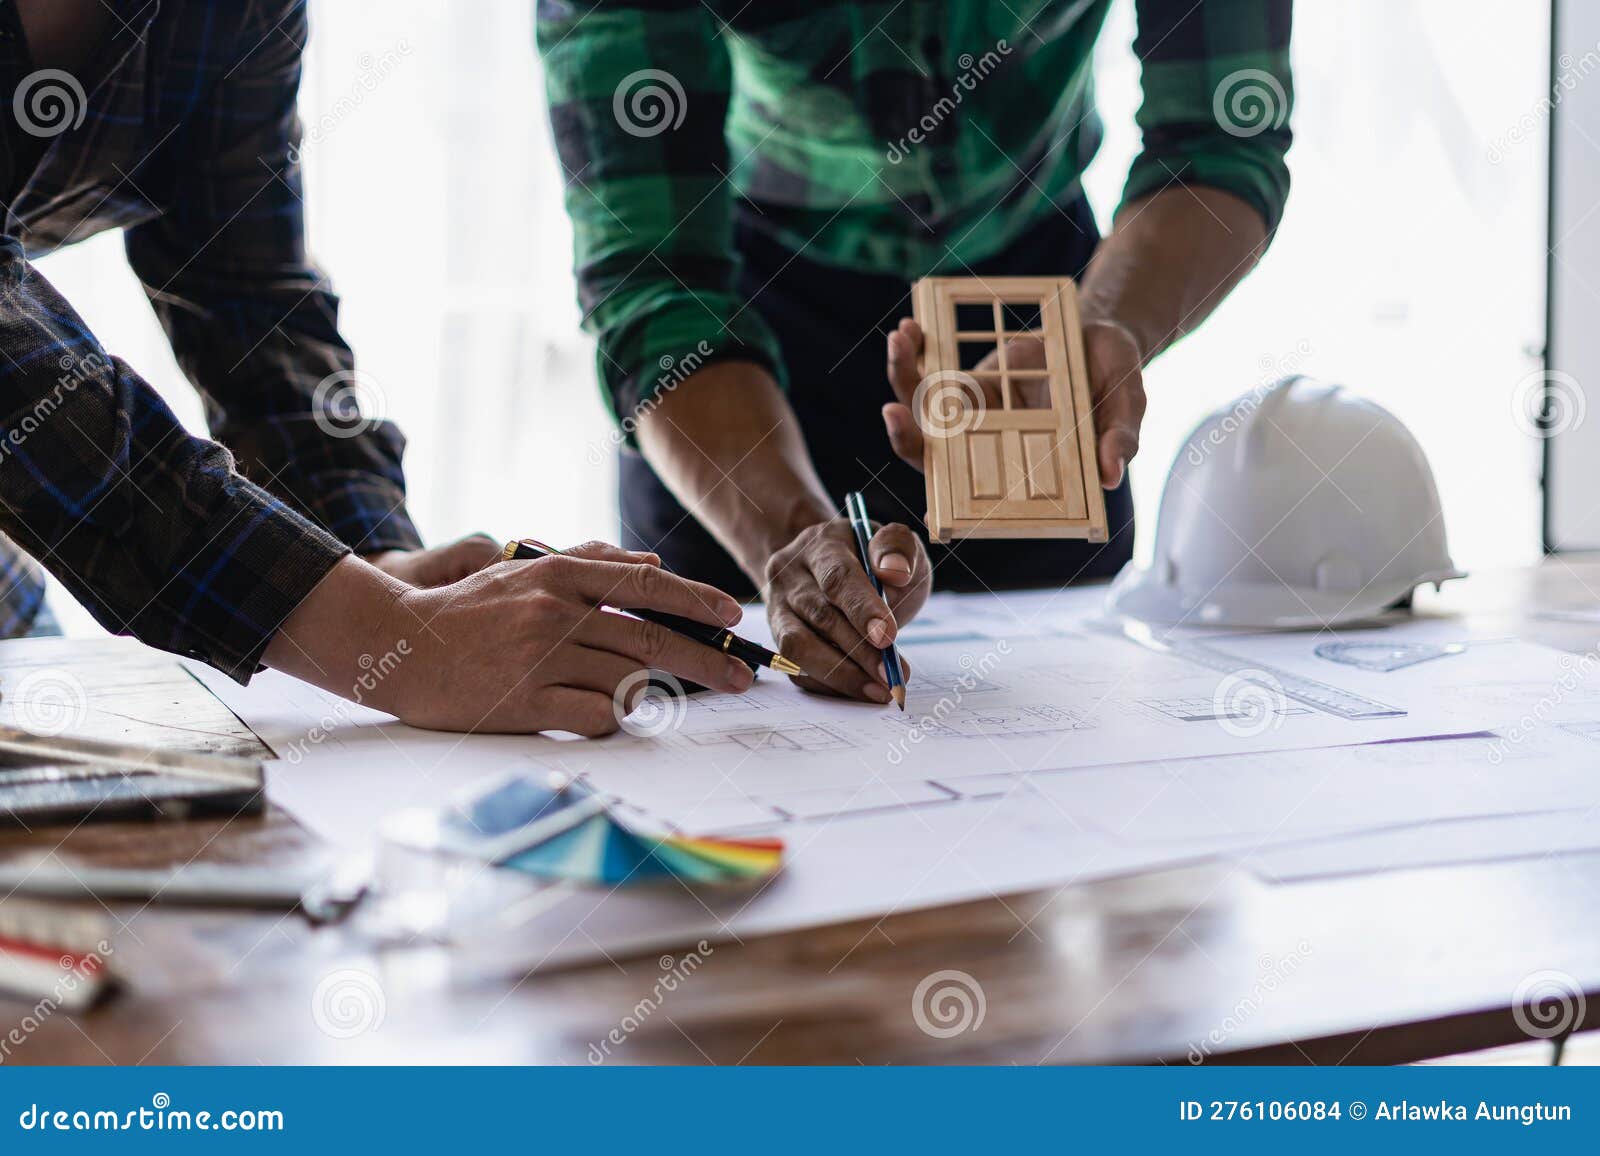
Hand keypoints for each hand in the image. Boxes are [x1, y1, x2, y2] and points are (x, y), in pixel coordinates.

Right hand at [266, 541, 754, 734]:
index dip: (697, 602)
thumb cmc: (467, 611)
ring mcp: (540, 661)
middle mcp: (554, 614)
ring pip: (627, 682)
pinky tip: (591, 710)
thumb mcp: (525, 570)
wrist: (398, 648)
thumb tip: (653, 565)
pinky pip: (597, 716)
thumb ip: (589, 564)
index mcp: (558, 575)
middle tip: (740, 678)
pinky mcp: (526, 705)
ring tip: (630, 690)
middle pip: (651, 639)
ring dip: (644, 691)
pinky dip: (608, 716)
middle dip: (706, 660)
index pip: (646, 586)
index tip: (733, 618)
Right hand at [763, 518, 929, 701]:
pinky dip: (828, 684)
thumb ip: (899, 548)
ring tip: (878, 689)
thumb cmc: (870, 560)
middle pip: (820, 616)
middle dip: (859, 651)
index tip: (888, 637)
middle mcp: (790, 573)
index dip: (862, 609)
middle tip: (892, 675)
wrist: (829, 568)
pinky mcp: (777, 636)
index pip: (837, 577)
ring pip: (797, 646)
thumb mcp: (894, 543)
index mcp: (821, 544)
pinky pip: (795, 668)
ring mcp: (778, 607)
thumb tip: (896, 572)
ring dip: (840, 673)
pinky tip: (858, 689)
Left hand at [883, 315, 1146, 487]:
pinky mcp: (963, 382)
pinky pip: (927, 373)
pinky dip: (915, 353)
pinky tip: (912, 329)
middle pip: (933, 456)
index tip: (927, 499)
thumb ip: (1119, 437)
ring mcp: (970, 415)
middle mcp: (986, 448)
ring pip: (920, 410)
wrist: (1099, 335)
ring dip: (902, 378)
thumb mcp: (1126, 403)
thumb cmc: (1114, 381)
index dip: (949, 506)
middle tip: (893, 412)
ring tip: (901, 340)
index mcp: (1022, 470)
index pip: (979, 500)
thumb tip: (1110, 477)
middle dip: (906, 437)